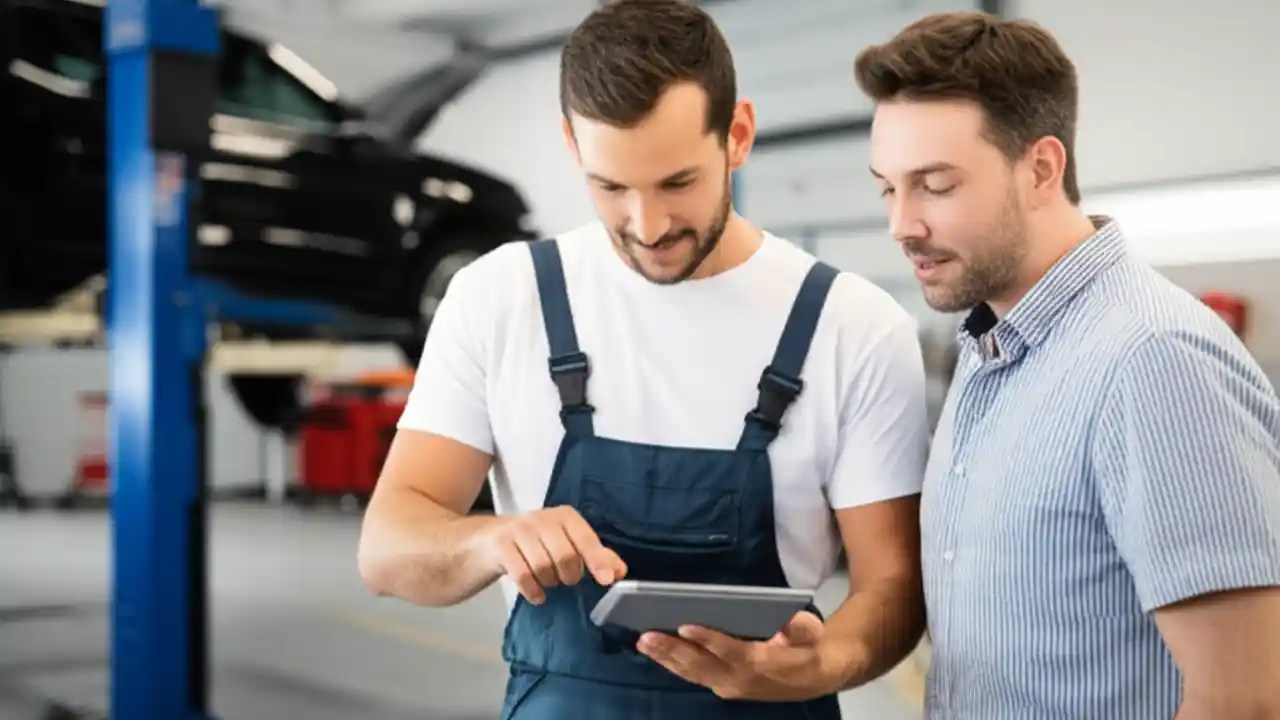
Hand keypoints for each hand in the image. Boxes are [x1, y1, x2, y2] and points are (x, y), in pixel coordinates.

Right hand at [479, 505, 626, 604]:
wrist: (479, 542)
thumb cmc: (530, 546)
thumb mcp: (562, 545)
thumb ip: (594, 556)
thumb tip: (619, 572)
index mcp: (563, 516)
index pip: (585, 538)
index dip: (598, 560)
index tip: (608, 581)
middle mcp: (541, 518)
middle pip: (566, 557)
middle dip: (568, 576)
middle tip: (563, 579)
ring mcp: (518, 529)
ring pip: (544, 567)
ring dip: (548, 583)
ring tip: (546, 581)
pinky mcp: (500, 545)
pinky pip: (523, 575)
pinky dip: (532, 591)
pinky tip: (536, 595)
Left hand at [637, 611, 841, 701]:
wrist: (813, 678)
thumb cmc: (808, 648)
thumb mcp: (812, 634)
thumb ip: (802, 628)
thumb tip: (790, 621)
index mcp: (760, 662)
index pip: (729, 650)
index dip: (707, 639)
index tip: (684, 625)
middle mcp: (739, 678)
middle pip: (700, 665)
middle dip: (672, 650)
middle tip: (647, 635)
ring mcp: (728, 685)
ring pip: (692, 673)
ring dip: (666, 659)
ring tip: (644, 642)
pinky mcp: (722, 686)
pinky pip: (693, 677)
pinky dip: (673, 665)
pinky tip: (655, 652)